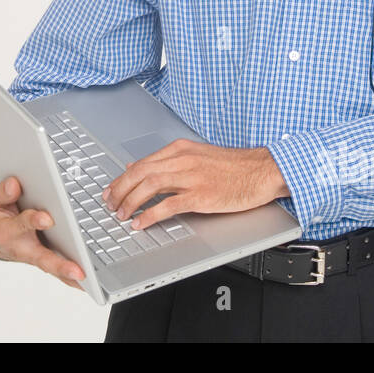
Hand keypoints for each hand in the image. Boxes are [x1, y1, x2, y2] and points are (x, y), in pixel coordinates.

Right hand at [0, 176, 85, 289]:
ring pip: (49, 265)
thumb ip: (0, 193)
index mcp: (5, 230)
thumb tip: (14, 185)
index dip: (32, 221)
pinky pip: (54, 269)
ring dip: (66, 272)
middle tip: (75, 270)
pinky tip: (82, 282)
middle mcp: (20, 247)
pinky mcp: (40, 257)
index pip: (20, 224)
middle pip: (40, 257)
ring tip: (84, 278)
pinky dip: (67, 277)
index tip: (46, 218)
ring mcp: (32, 255)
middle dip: (57, 263)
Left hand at [102, 140, 288, 229]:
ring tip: (121, 214)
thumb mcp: (198, 155)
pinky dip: (150, 214)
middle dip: (120, 189)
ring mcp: (192, 177)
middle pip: (140, 172)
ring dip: (130, 201)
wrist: (263, 169)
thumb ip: (169, 161)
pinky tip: (141, 222)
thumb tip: (140, 166)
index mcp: (181, 149)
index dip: (122, 178)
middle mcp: (183, 160)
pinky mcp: (201, 195)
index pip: (142, 162)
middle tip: (110, 204)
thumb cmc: (235, 166)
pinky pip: (168, 205)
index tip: (111, 189)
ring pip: (149, 186)